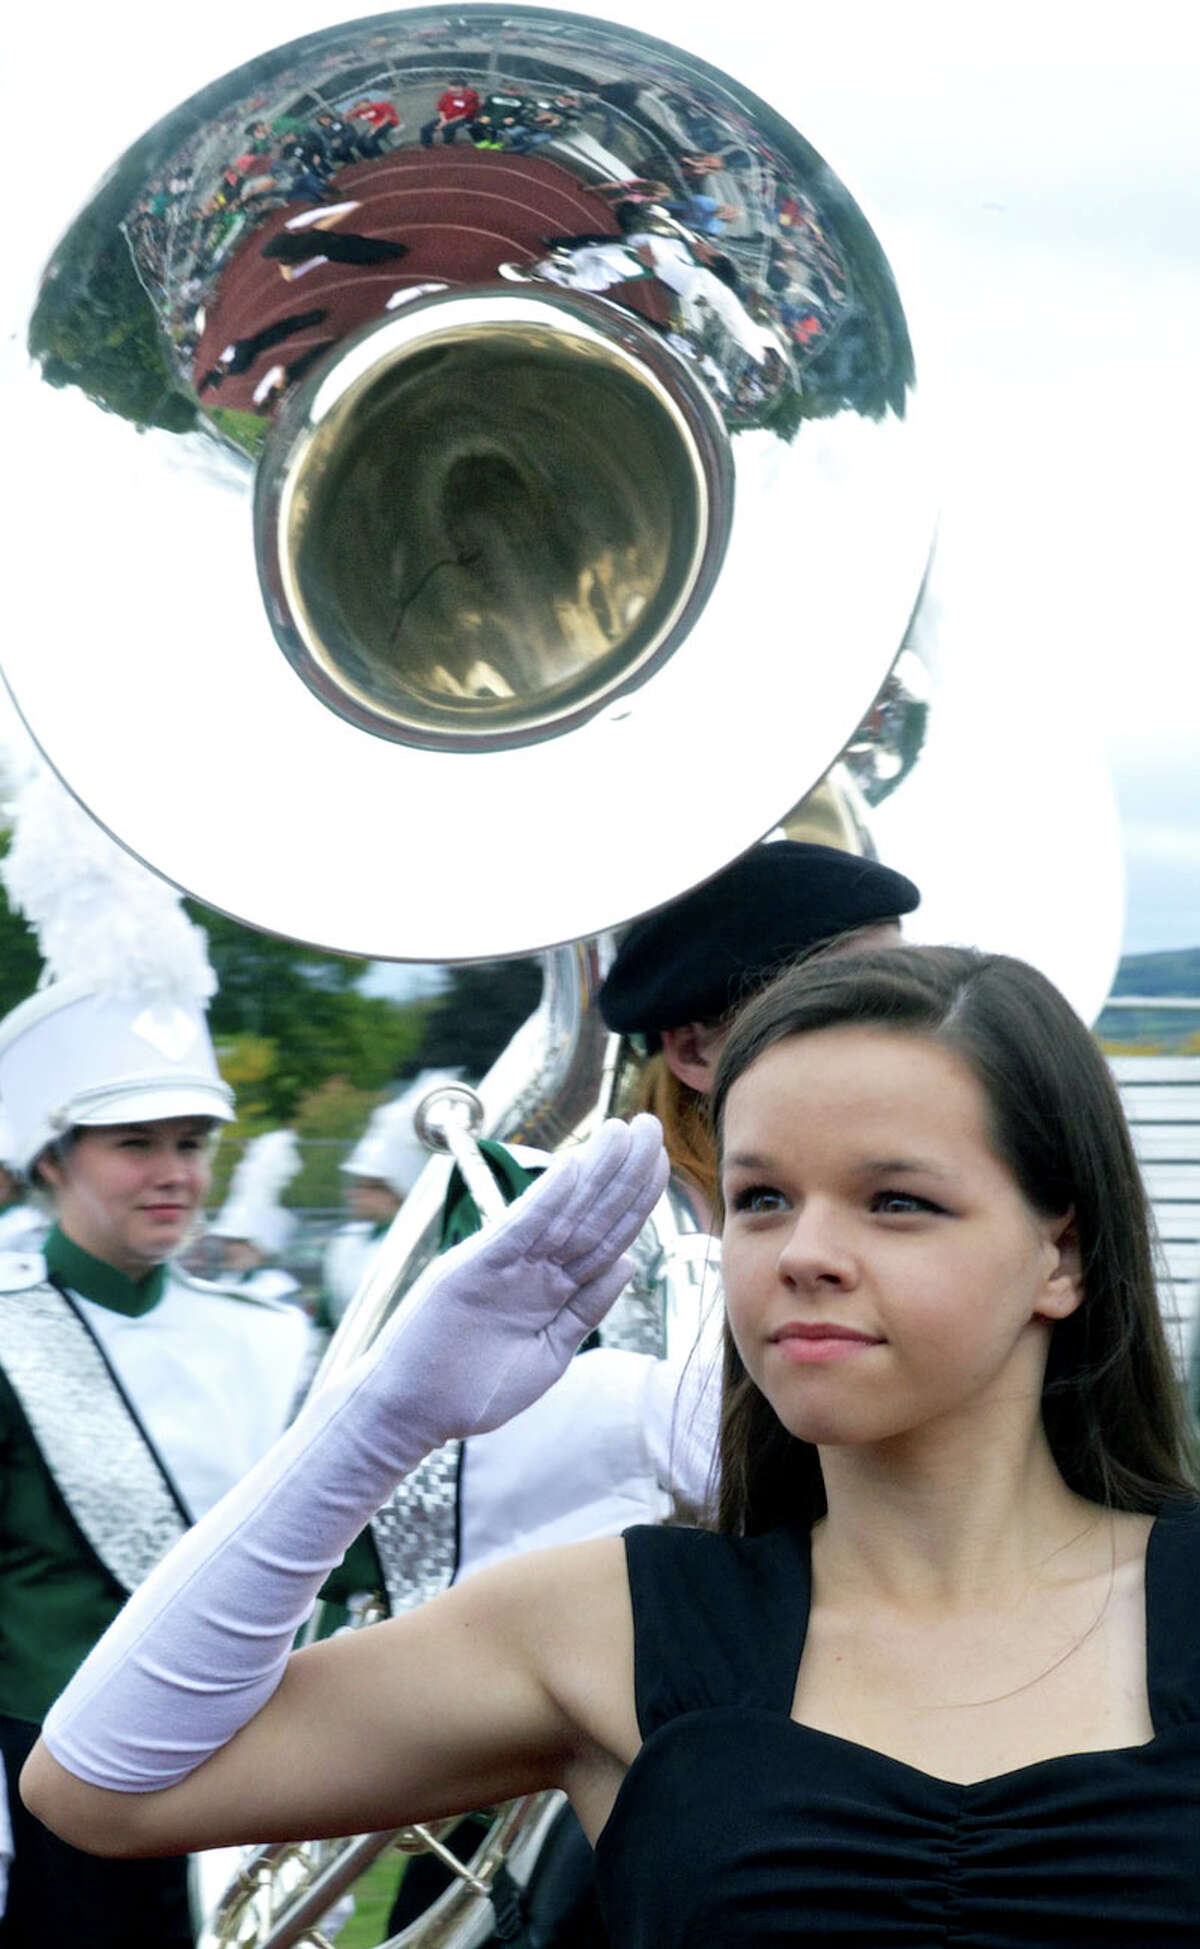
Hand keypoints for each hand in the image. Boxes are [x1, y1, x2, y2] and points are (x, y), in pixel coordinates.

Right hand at [369, 1114, 667, 1445]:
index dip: (635, 1199)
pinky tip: (572, 1168)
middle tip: (651, 1126)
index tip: (661, 1161)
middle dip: (624, 1172)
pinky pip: (521, 1229)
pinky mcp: (477, 1268)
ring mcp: (507, 1266)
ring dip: (596, 1172)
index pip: (605, 1235)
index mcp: (553, 1288)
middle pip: (590, 1215)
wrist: (413, 1412)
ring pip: (564, 1214)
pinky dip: (547, 1199)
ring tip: (624, 1133)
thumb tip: (626, 1263)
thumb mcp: (549, 1354)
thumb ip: (586, 1309)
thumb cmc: (474, 1388)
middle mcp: (534, 1269)